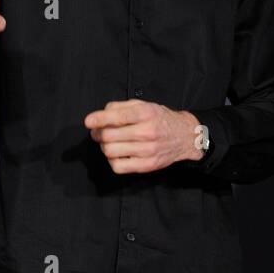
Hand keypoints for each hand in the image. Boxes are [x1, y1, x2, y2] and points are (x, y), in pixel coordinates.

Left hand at [83, 100, 203, 174]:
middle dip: (98, 133)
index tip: (88, 121)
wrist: (184, 136)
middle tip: (98, 132)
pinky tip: (117, 154)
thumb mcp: (144, 105)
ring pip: (110, 151)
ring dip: (104, 146)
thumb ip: (121, 107)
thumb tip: (100, 115)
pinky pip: (118, 166)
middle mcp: (148, 132)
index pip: (117, 116)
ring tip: (109, 142)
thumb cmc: (160, 119)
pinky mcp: (147, 165)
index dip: (98, 119)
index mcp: (146, 114)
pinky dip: (112, 160)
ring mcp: (148, 150)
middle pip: (109, 135)